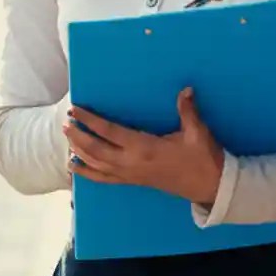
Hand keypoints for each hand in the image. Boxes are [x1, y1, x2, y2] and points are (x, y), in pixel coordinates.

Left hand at [63, 88, 224, 204]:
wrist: (210, 186)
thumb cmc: (202, 158)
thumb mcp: (197, 132)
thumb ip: (187, 110)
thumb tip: (185, 89)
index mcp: (144, 148)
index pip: (110, 132)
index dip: (90, 121)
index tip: (76, 110)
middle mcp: (132, 163)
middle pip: (96, 150)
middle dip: (79, 136)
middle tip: (66, 123)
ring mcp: (131, 175)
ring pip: (97, 165)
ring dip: (80, 152)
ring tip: (67, 139)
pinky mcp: (134, 181)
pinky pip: (104, 179)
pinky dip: (87, 173)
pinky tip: (75, 167)